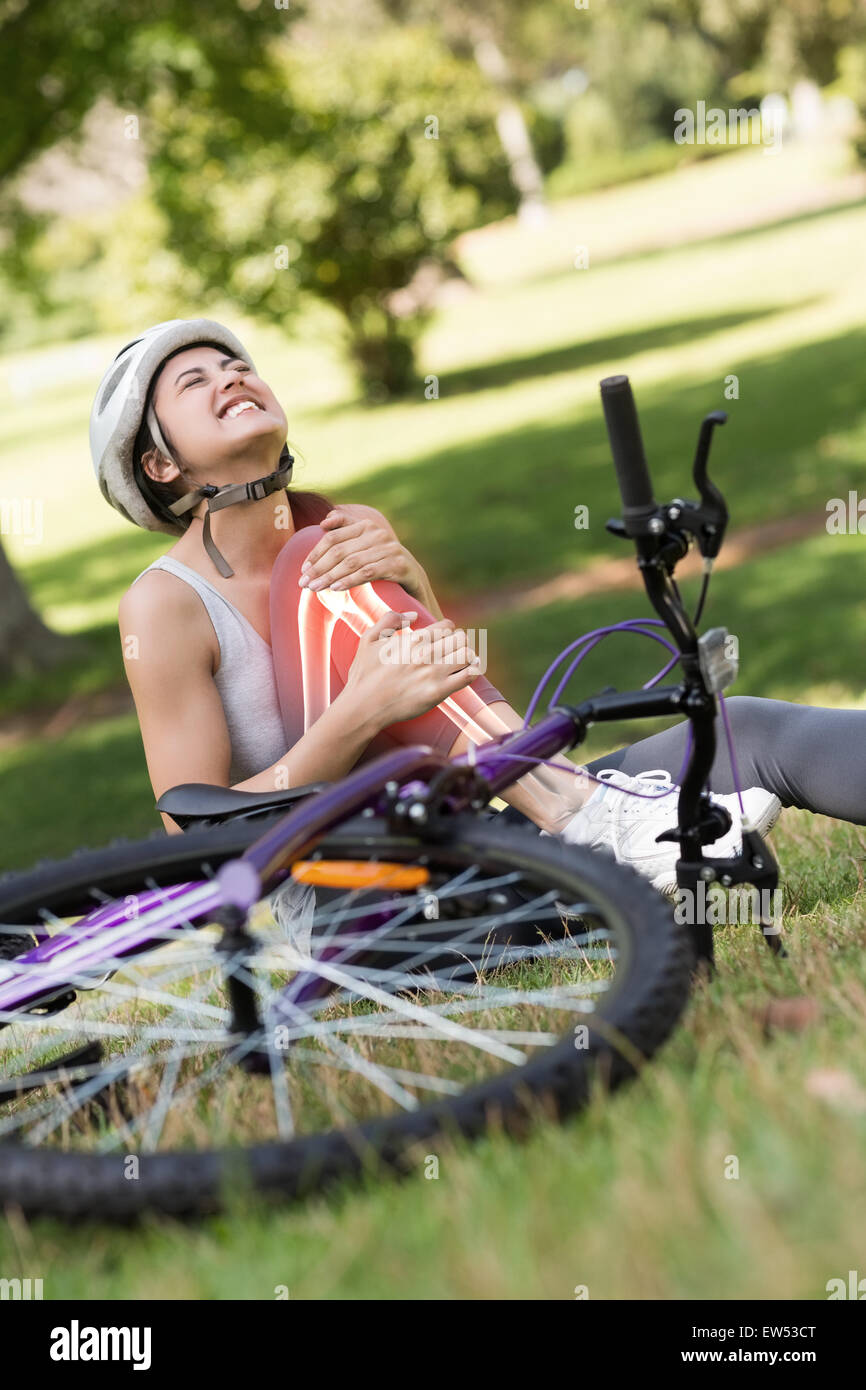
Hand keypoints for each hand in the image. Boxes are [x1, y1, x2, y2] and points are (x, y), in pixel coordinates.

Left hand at [298, 505, 423, 594]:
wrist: (413, 577)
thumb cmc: (381, 562)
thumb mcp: (364, 545)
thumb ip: (346, 530)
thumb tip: (324, 522)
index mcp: (366, 525)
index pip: (333, 537)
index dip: (315, 553)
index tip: (303, 570)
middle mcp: (378, 534)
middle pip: (340, 551)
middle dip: (319, 568)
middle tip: (304, 583)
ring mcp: (389, 548)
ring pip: (352, 562)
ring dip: (330, 577)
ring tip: (314, 588)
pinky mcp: (398, 565)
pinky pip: (368, 572)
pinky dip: (350, 580)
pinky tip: (335, 588)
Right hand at [343, 610, 481, 729]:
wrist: (363, 707)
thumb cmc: (364, 674)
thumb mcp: (369, 639)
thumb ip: (390, 620)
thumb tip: (413, 615)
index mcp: (412, 640)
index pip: (447, 626)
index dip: (448, 630)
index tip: (443, 639)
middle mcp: (425, 654)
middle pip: (460, 638)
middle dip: (459, 642)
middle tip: (453, 650)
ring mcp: (433, 674)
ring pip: (467, 654)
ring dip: (466, 656)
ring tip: (460, 661)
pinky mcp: (438, 692)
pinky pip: (468, 676)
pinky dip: (472, 671)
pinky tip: (467, 673)